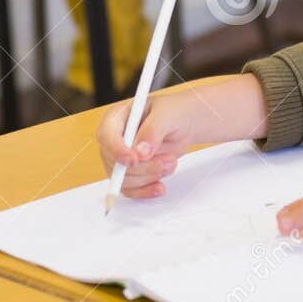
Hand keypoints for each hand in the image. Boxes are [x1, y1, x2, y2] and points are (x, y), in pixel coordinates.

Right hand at [96, 74, 268, 200]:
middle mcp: (117, 136)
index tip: (135, 158)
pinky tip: (162, 188)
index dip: (117, 149)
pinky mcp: (136, 171)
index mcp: (119, 116)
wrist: (196, 121)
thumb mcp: (172, 115)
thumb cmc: (184, 110)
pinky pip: (133, 188)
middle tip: (169, 162)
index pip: (106, 135)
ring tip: (172, 165)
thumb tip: (137, 152)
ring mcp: (125, 155)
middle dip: (141, 167)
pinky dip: (147, 191)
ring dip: (148, 178)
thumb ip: (153, 132)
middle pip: (113, 161)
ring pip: (124, 179)